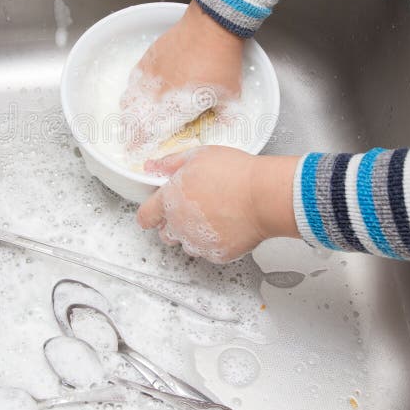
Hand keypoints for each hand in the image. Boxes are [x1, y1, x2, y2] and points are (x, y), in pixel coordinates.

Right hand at [120, 0, 244, 150]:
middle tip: (129, 141)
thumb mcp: (231, 96)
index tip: (134, 153)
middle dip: (130, 134)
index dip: (140, 146)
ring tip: (130, 121)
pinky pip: (133, 81)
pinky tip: (136, 94)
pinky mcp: (148, 60)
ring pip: (129, 101)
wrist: (212, 26)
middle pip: (134, 120)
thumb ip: (226, 116)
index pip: (151, 134)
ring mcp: (150, 76)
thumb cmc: (222, 61)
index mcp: (176, 109)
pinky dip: (133, 92)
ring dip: (128, 115)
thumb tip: (226, 126)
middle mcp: (157, 95)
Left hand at [137, 146, 299, 263]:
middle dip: (173, 224)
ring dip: (193, 234)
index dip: (149, 214)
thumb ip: (170, 163)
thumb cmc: (235, 174)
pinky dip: (215, 242)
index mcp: (170, 200)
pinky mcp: (217, 254)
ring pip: (187, 245)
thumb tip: (152, 166)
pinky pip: (209, 251)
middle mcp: (179, 225)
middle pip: (165, 234)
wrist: (263, 196)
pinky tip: (226, 226)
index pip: (145, 216)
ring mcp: (198, 242)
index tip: (154, 213)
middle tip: (191, 210)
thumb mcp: (198, 156)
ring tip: (212, 217)